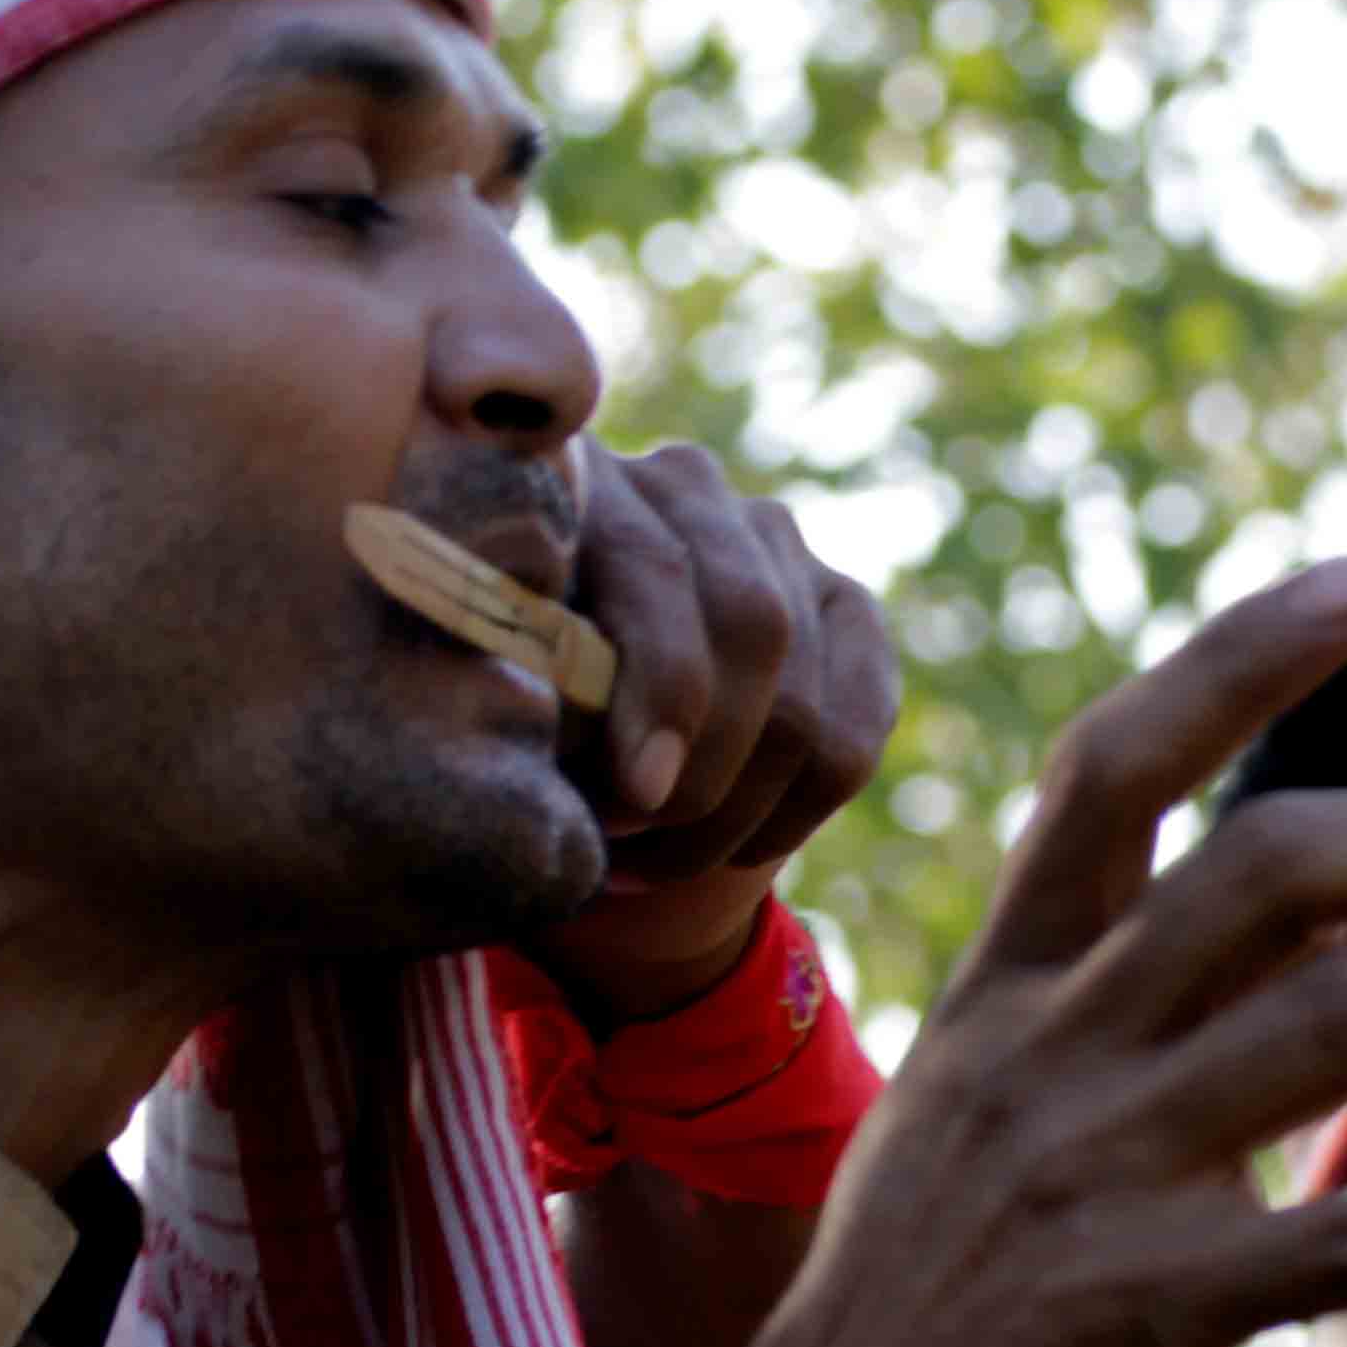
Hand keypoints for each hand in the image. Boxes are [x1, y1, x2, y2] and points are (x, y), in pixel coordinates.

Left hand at [530, 440, 899, 1020]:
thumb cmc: (503, 702)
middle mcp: (686, 487)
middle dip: (703, 771)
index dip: (663, 688)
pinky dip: (794, 814)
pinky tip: (727, 850)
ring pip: (806, 700)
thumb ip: (525, 690)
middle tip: (629, 849)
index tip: (636, 798)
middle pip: (755, 628)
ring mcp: (775, 540)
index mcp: (582, 481)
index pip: (659, 571)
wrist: (562, 722)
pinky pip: (856, 732)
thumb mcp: (490, 692)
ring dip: (734, 815)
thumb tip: (564, 733)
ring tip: (649, 865)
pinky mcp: (845, 607)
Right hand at [715, 560, 1346, 1346]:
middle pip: (1273, 867)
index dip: (1237, 659)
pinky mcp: (1144, 1316)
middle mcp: (1046, 1059)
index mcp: (1000, 999)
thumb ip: (1099, 1031)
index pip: (1116, 769)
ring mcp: (1094, 1179)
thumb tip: (1276, 946)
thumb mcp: (972, 1137)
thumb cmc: (915, 1345)